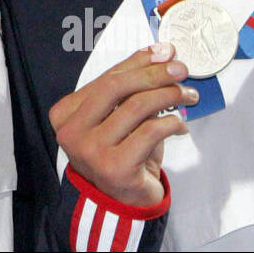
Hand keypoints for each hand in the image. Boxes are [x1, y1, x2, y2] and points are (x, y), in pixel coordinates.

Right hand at [49, 42, 198, 207]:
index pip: (105, 78)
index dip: (137, 62)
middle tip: (180, 70)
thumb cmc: (121, 153)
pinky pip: (149, 132)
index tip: (165, 52)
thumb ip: (132, 86)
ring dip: (168, 96)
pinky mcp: (115, 166)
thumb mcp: (120, 116)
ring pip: (136, 107)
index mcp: (65, 113)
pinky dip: (171, 123)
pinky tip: (179, 124)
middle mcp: (72, 131)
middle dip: (153, 74)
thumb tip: (160, 52)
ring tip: (188, 95)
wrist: (123, 201)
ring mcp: (91, 150)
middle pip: (117, 88)